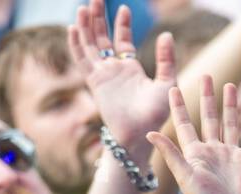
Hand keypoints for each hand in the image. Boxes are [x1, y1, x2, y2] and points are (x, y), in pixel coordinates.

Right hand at [68, 0, 174, 149]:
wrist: (140, 133)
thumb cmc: (156, 115)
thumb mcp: (167, 83)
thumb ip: (166, 60)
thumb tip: (166, 34)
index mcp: (131, 69)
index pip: (122, 41)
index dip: (122, 25)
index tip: (124, 8)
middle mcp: (114, 70)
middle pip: (102, 38)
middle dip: (99, 19)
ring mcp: (103, 75)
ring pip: (90, 45)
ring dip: (86, 26)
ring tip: (83, 7)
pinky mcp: (94, 81)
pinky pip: (82, 59)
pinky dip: (76, 44)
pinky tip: (73, 28)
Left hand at [148, 78, 240, 193]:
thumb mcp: (184, 176)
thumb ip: (170, 153)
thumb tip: (149, 133)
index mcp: (195, 153)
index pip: (185, 124)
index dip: (179, 107)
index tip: (173, 88)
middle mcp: (212, 151)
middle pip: (209, 118)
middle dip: (206, 97)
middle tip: (206, 76)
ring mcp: (231, 154)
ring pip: (230, 123)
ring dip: (230, 105)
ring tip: (230, 85)